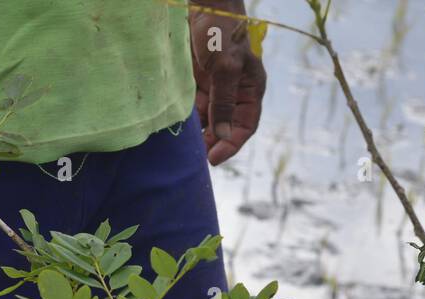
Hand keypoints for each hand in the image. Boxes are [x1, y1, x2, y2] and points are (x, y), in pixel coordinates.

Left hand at [188, 2, 266, 165]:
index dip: (231, 145)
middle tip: (194, 157)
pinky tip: (175, 129)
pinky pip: (191, 110)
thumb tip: (221, 135)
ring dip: (196, 134)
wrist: (202, 4)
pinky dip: (184, 121)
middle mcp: (233, 93)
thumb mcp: (225, 66)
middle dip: (211, 143)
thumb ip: (223, 101)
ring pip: (206, 121)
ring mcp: (214, 89)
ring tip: (183, 146)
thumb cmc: (220, 30)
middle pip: (224, 128)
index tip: (212, 159)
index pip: (244, 126)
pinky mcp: (196, 85)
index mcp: (250, 90)